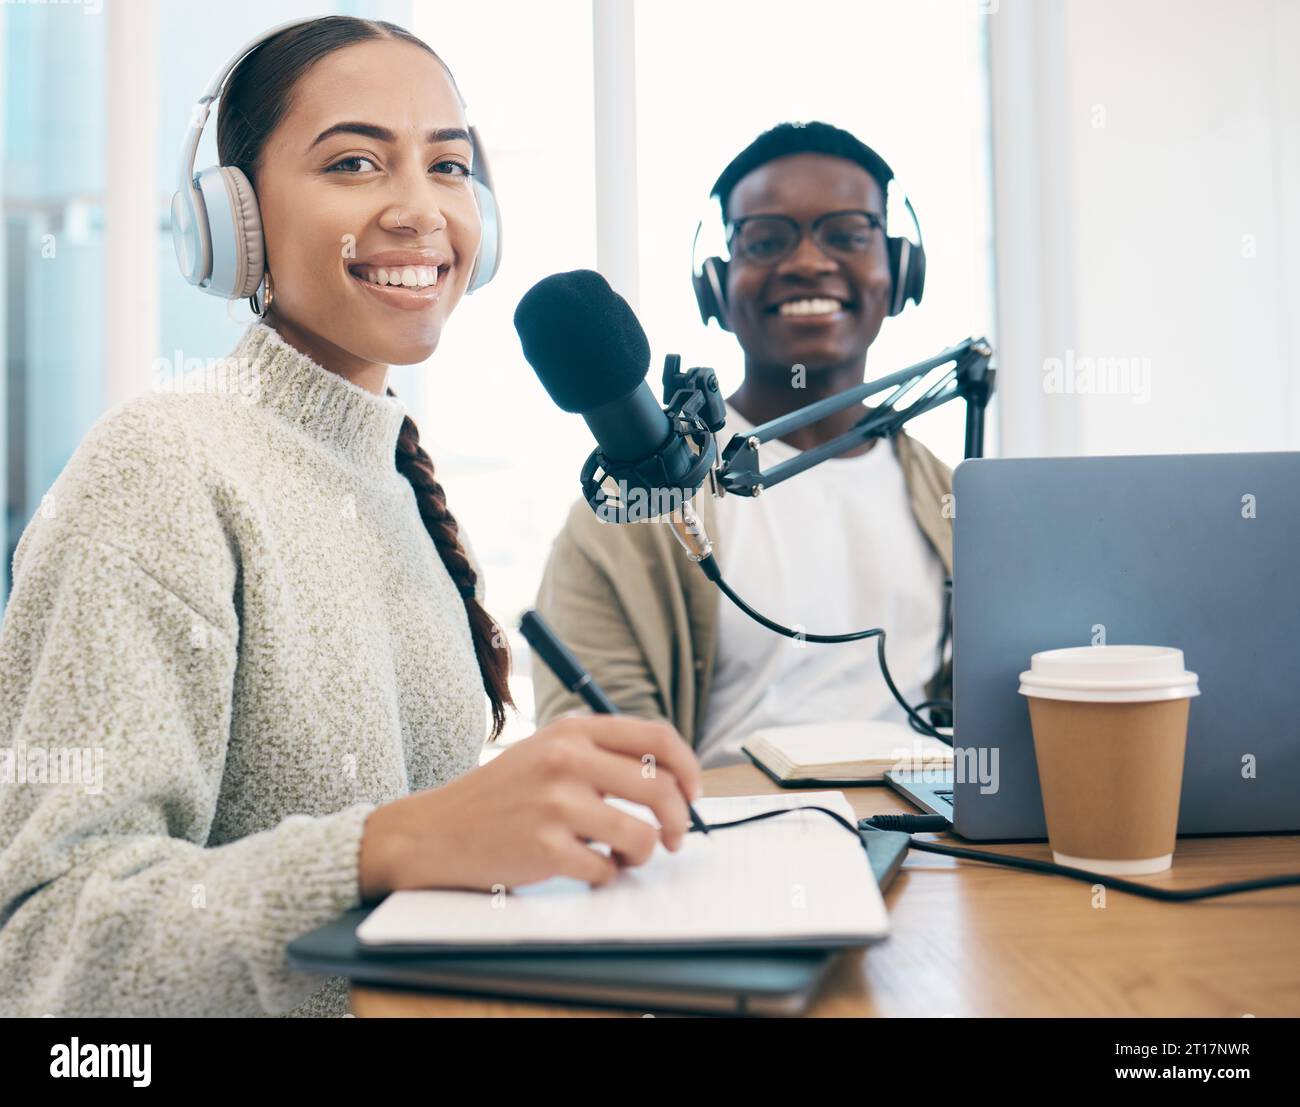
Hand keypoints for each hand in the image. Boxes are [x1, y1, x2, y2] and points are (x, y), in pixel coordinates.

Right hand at [358, 715, 701, 898]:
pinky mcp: (545, 848)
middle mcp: (567, 760)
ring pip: (642, 836)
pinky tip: (584, 868)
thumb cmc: (502, 794)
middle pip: (662, 788)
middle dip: (680, 821)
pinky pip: (606, 871)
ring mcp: (556, 804)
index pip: (658, 739)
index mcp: (574, 731)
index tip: (693, 794)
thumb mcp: (548, 750)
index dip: (689, 769)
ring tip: (621, 855)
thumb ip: (602, 753)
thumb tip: (674, 778)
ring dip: (643, 855)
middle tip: (674, 838)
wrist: (436, 830)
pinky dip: (605, 877)